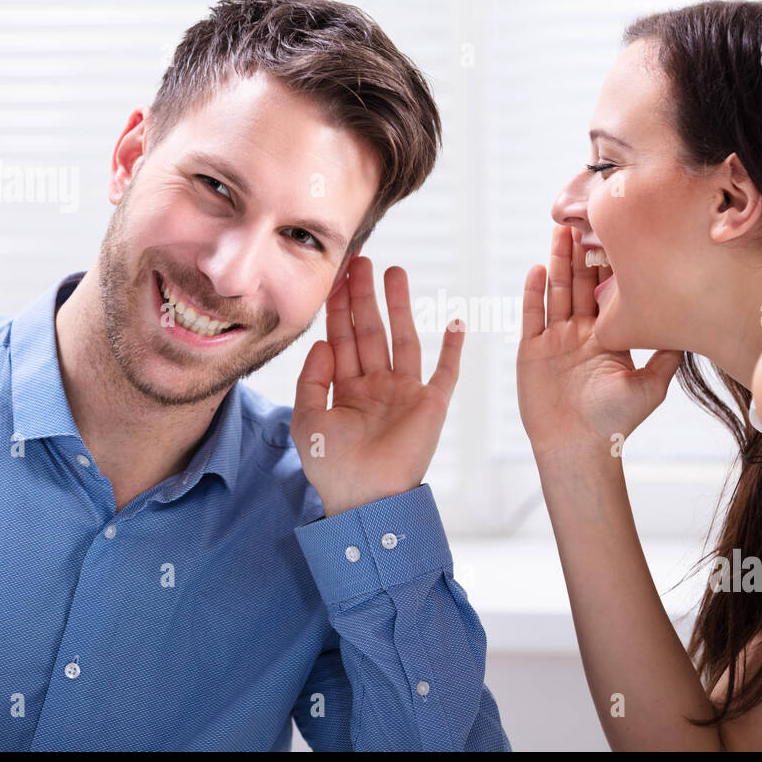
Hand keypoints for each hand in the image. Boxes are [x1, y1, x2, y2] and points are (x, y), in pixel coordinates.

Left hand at [291, 256, 463, 516]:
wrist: (366, 501)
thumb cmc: (332, 467)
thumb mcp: (306, 421)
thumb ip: (310, 380)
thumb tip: (322, 342)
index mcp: (346, 389)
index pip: (341, 338)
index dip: (339, 307)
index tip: (337, 275)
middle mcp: (376, 386)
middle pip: (370, 330)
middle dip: (365, 296)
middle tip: (362, 260)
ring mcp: (405, 393)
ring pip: (403, 339)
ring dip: (400, 306)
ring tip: (395, 272)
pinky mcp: (431, 405)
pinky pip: (446, 371)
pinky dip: (453, 347)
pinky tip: (454, 320)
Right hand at [517, 225, 681, 460]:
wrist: (579, 447)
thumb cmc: (615, 422)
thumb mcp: (652, 384)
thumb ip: (667, 354)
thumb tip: (691, 324)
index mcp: (607, 337)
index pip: (606, 292)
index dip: (608, 264)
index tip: (614, 235)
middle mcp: (580, 333)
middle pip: (578, 284)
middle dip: (580, 252)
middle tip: (583, 219)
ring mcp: (554, 340)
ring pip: (555, 292)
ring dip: (556, 261)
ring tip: (560, 231)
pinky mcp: (531, 350)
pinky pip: (531, 315)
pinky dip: (533, 292)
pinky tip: (536, 268)